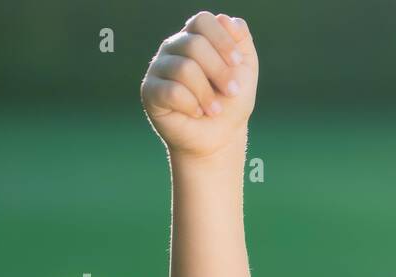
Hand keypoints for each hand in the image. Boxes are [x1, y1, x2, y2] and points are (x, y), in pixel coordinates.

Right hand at [140, 12, 258, 160]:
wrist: (220, 137)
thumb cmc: (231, 102)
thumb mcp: (245, 70)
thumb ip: (241, 41)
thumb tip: (228, 19)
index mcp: (194, 38)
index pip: (202, 21)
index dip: (222, 40)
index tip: (237, 64)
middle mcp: (173, 48)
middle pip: (194, 45)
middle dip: (220, 72)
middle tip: (231, 92)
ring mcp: (159, 68)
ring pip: (184, 68)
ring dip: (207, 94)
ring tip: (214, 109)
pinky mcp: (150, 91)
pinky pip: (172, 91)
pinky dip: (192, 105)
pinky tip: (196, 113)